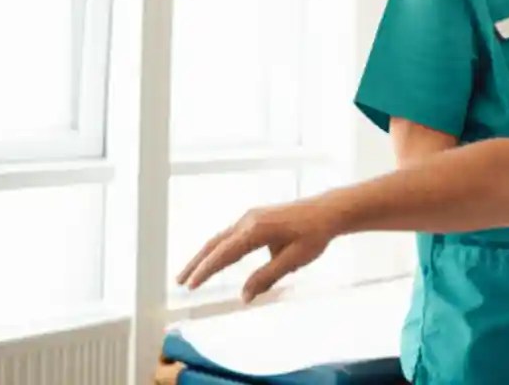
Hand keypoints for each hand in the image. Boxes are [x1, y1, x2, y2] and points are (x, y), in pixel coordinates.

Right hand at [176, 202, 334, 302]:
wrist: (328, 211)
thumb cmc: (314, 235)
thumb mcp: (293, 260)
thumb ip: (267, 277)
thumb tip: (244, 297)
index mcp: (256, 229)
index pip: (224, 253)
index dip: (206, 270)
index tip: (191, 286)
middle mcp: (249, 220)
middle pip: (215, 244)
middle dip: (197, 263)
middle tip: (181, 282)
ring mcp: (251, 217)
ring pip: (221, 238)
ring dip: (205, 256)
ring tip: (191, 274)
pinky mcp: (256, 218)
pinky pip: (231, 235)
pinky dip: (219, 249)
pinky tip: (216, 260)